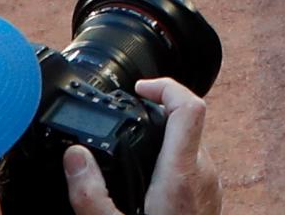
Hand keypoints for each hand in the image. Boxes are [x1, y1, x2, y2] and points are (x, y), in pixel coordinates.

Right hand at [63, 79, 222, 214]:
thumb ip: (89, 194)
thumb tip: (74, 156)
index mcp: (181, 176)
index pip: (190, 107)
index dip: (166, 86)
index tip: (139, 89)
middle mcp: (203, 176)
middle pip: (187, 123)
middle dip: (156, 116)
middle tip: (125, 120)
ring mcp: (210, 187)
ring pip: (190, 145)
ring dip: (162, 141)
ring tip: (130, 152)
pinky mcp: (209, 199)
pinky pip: (192, 167)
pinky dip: (170, 162)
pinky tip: (146, 182)